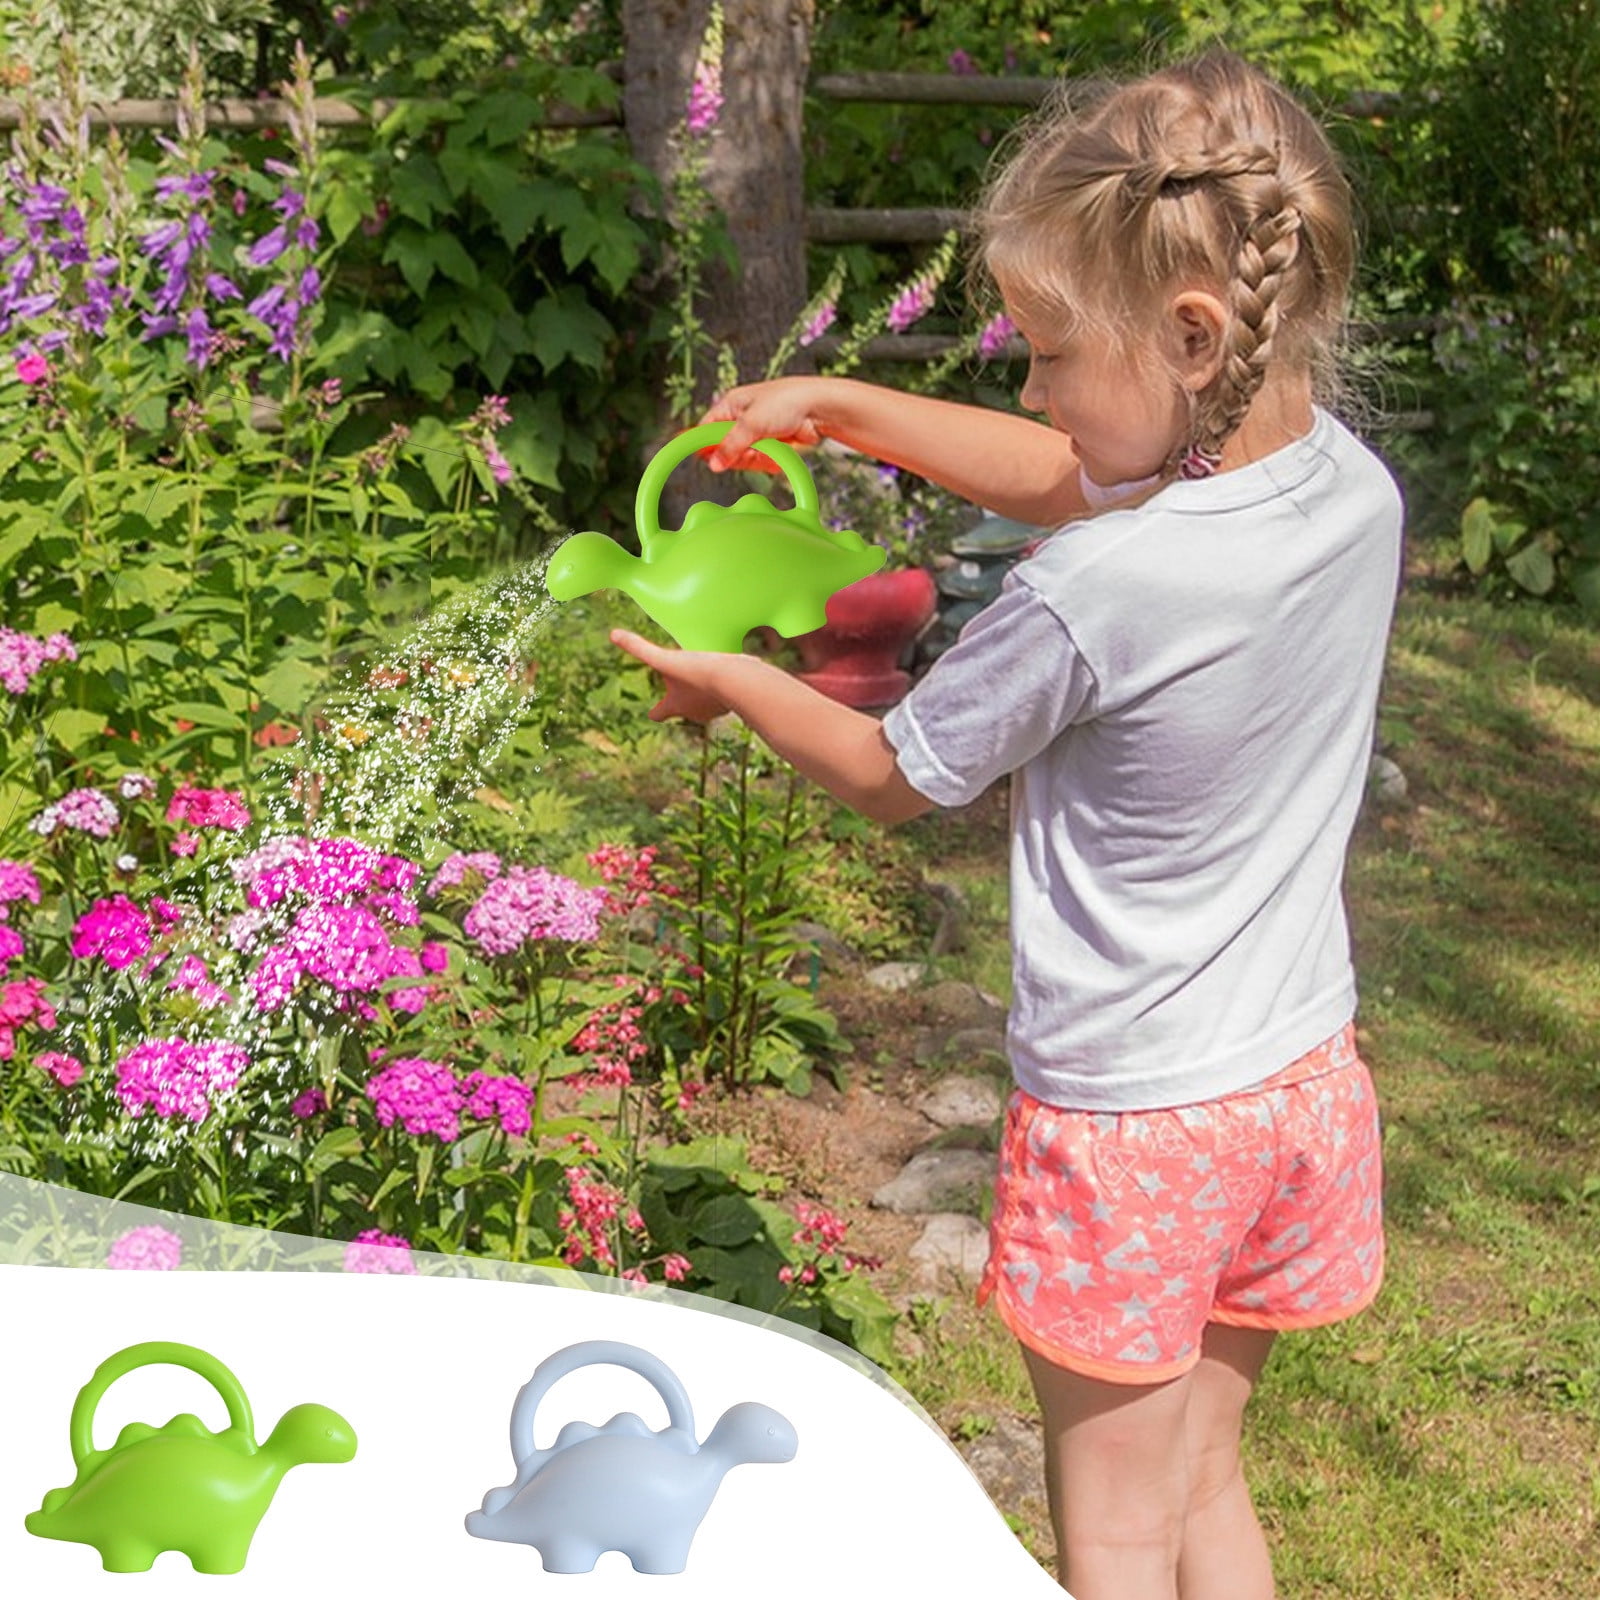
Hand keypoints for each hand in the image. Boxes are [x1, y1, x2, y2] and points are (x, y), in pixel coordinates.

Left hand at [610, 629, 732, 722]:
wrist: (737, 680)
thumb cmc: (698, 673)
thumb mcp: (664, 659)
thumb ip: (640, 648)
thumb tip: (613, 634)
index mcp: (676, 705)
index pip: (660, 714)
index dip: (656, 711)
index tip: (652, 712)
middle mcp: (694, 713)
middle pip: (684, 709)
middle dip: (682, 700)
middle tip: (682, 687)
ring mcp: (715, 710)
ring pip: (706, 704)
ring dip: (704, 693)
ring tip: (704, 679)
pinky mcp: (733, 702)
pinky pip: (725, 696)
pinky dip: (723, 688)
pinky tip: (726, 676)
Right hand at [697, 377, 840, 472]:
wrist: (820, 408)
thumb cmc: (787, 402)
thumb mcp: (752, 423)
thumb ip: (730, 446)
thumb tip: (713, 464)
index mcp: (730, 405)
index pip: (705, 429)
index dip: (703, 446)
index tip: (704, 460)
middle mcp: (740, 420)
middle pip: (724, 450)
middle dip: (739, 454)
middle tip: (753, 450)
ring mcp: (756, 434)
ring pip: (743, 459)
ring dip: (757, 458)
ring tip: (772, 446)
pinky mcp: (770, 446)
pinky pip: (761, 462)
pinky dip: (770, 460)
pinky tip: (780, 451)